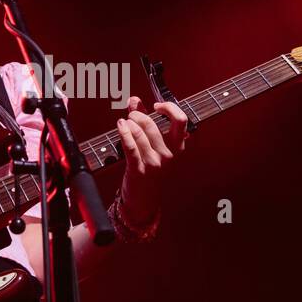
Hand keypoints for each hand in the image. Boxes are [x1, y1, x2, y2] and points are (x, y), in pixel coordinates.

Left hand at [115, 96, 189, 226]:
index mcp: (176, 148)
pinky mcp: (139, 170)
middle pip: (153, 124)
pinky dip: (124, 133)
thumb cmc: (148, 171)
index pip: (181, 120)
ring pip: (140, 133)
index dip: (169, 108)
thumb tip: (135, 100)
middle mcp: (168, 155)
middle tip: (131, 115)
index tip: (156, 105)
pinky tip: (120, 126)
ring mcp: (154, 163)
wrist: (143, 201)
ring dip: (129, 123)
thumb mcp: (151, 146)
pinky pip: (130, 147)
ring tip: (124, 122)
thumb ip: (144, 120)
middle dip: (139, 115)